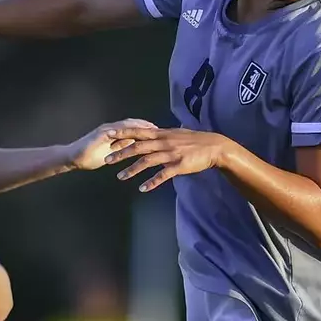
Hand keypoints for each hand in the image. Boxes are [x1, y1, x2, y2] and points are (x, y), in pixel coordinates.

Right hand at [67, 119, 158, 170]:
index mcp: (115, 133)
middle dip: (147, 125)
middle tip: (161, 128)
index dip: (147, 128)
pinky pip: (116, 131)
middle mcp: (112, 128)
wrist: (73, 157)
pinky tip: (135, 133)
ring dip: (140, 126)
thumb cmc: (90, 156)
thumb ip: (122, 147)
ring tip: (152, 128)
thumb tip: (135, 146)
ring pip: (127, 125)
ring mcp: (107, 130)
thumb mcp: (112, 152)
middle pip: (133, 123)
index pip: (134, 127)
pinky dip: (127, 131)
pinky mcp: (101, 134)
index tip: (161, 131)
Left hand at [104, 127, 233, 191]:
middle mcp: (164, 142)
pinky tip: (143, 188)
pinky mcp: (179, 166)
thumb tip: (152, 133)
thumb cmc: (195, 140)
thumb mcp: (176, 133)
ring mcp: (171, 154)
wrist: (214, 147)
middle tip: (107, 160)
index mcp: (162, 134)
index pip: (138, 132)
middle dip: (121, 153)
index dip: (123, 134)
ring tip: (120, 177)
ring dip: (132, 169)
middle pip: (138, 147)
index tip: (109, 136)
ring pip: (147, 161)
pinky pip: (163, 175)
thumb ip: (162, 135)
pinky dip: (152, 182)